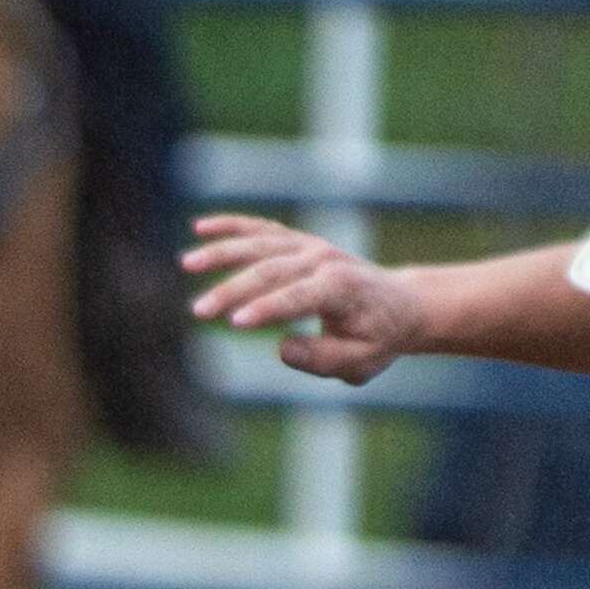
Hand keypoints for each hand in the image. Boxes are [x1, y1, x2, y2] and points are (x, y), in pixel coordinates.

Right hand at [183, 214, 432, 383]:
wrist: (401, 304)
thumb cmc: (378, 340)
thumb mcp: (361, 362)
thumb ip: (324, 359)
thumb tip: (281, 349)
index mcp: (341, 288)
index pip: (298, 296)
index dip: (267, 309)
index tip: (234, 323)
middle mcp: (324, 259)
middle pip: (271, 270)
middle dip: (233, 290)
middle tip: (199, 312)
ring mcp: (310, 246)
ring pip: (260, 244)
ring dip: (222, 252)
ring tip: (187, 264)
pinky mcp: (298, 243)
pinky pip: (261, 230)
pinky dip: (232, 225)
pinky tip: (199, 229)